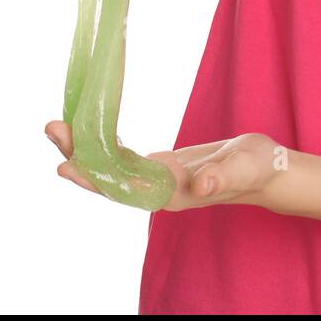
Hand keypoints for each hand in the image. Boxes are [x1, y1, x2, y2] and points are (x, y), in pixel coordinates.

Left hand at [44, 120, 285, 210]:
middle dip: (79, 154)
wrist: (267, 169)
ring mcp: (157, 179)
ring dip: (86, 148)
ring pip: (112, 166)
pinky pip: (125, 157)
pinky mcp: (161, 166)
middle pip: (109, 176)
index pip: (122, 188)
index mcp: (171, 195)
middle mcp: (156, 191)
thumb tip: (199, 186)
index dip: (92, 177)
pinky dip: (105, 144)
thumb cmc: (257, 169)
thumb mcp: (242, 168)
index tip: (65, 164)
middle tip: (53, 127)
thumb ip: (220, 177)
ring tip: (60, 125)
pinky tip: (90, 130)